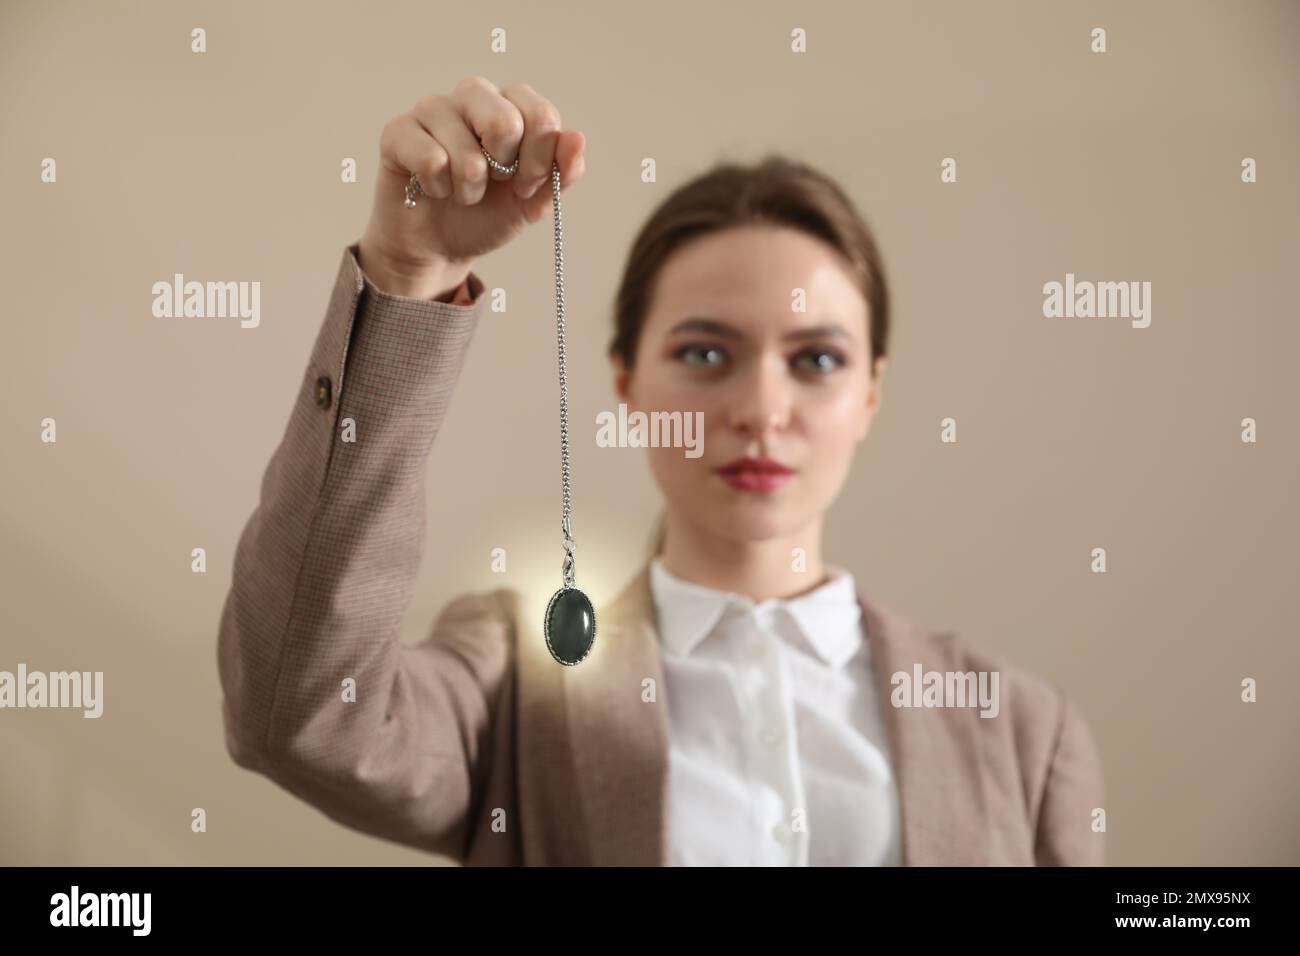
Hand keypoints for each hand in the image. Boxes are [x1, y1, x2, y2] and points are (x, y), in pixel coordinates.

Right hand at [358, 75, 586, 298]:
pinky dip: (438, 188)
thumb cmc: (486, 214)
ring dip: (469, 189)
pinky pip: (430, 160)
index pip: (540, 115)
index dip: (539, 160)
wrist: (439, 246)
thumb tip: (577, 138)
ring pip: (465, 151)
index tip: (526, 186)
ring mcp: (433, 109)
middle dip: (504, 170)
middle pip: (504, 121)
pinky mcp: (399, 131)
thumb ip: (560, 173)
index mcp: (511, 106)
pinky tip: (432, 188)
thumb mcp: (533, 202)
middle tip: (494, 185)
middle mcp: (473, 96)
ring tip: (462, 192)